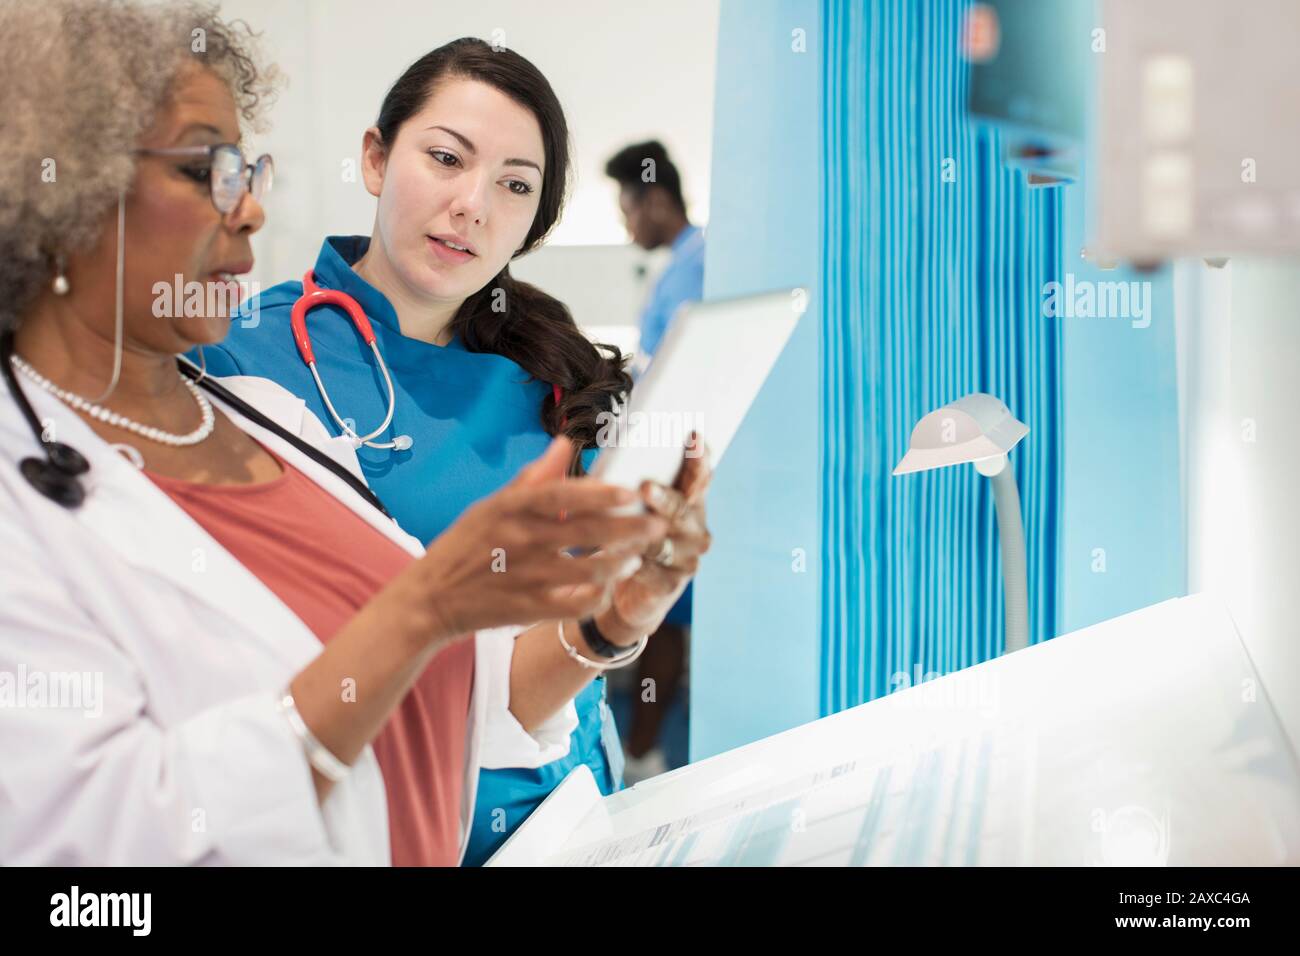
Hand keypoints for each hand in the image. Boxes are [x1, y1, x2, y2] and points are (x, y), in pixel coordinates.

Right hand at [406, 436, 668, 639]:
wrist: (430, 599)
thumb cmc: (466, 545)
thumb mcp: (492, 504)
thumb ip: (534, 476)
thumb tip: (566, 443)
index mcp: (510, 509)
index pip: (562, 496)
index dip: (601, 495)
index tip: (632, 492)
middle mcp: (520, 541)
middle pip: (588, 534)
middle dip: (631, 530)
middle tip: (658, 526)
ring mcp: (526, 578)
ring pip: (590, 572)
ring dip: (621, 564)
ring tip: (638, 557)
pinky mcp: (528, 609)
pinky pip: (575, 605)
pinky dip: (596, 596)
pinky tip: (608, 587)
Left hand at [597, 432, 713, 644]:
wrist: (628, 592)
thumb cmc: (628, 537)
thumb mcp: (632, 506)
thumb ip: (630, 480)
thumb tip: (600, 439)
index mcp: (689, 499)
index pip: (700, 474)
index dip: (700, 457)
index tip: (694, 437)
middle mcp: (695, 526)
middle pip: (684, 507)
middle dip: (665, 497)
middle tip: (645, 488)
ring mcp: (687, 557)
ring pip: (666, 541)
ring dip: (642, 534)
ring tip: (620, 528)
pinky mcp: (671, 584)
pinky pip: (652, 571)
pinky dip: (632, 563)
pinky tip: (614, 558)